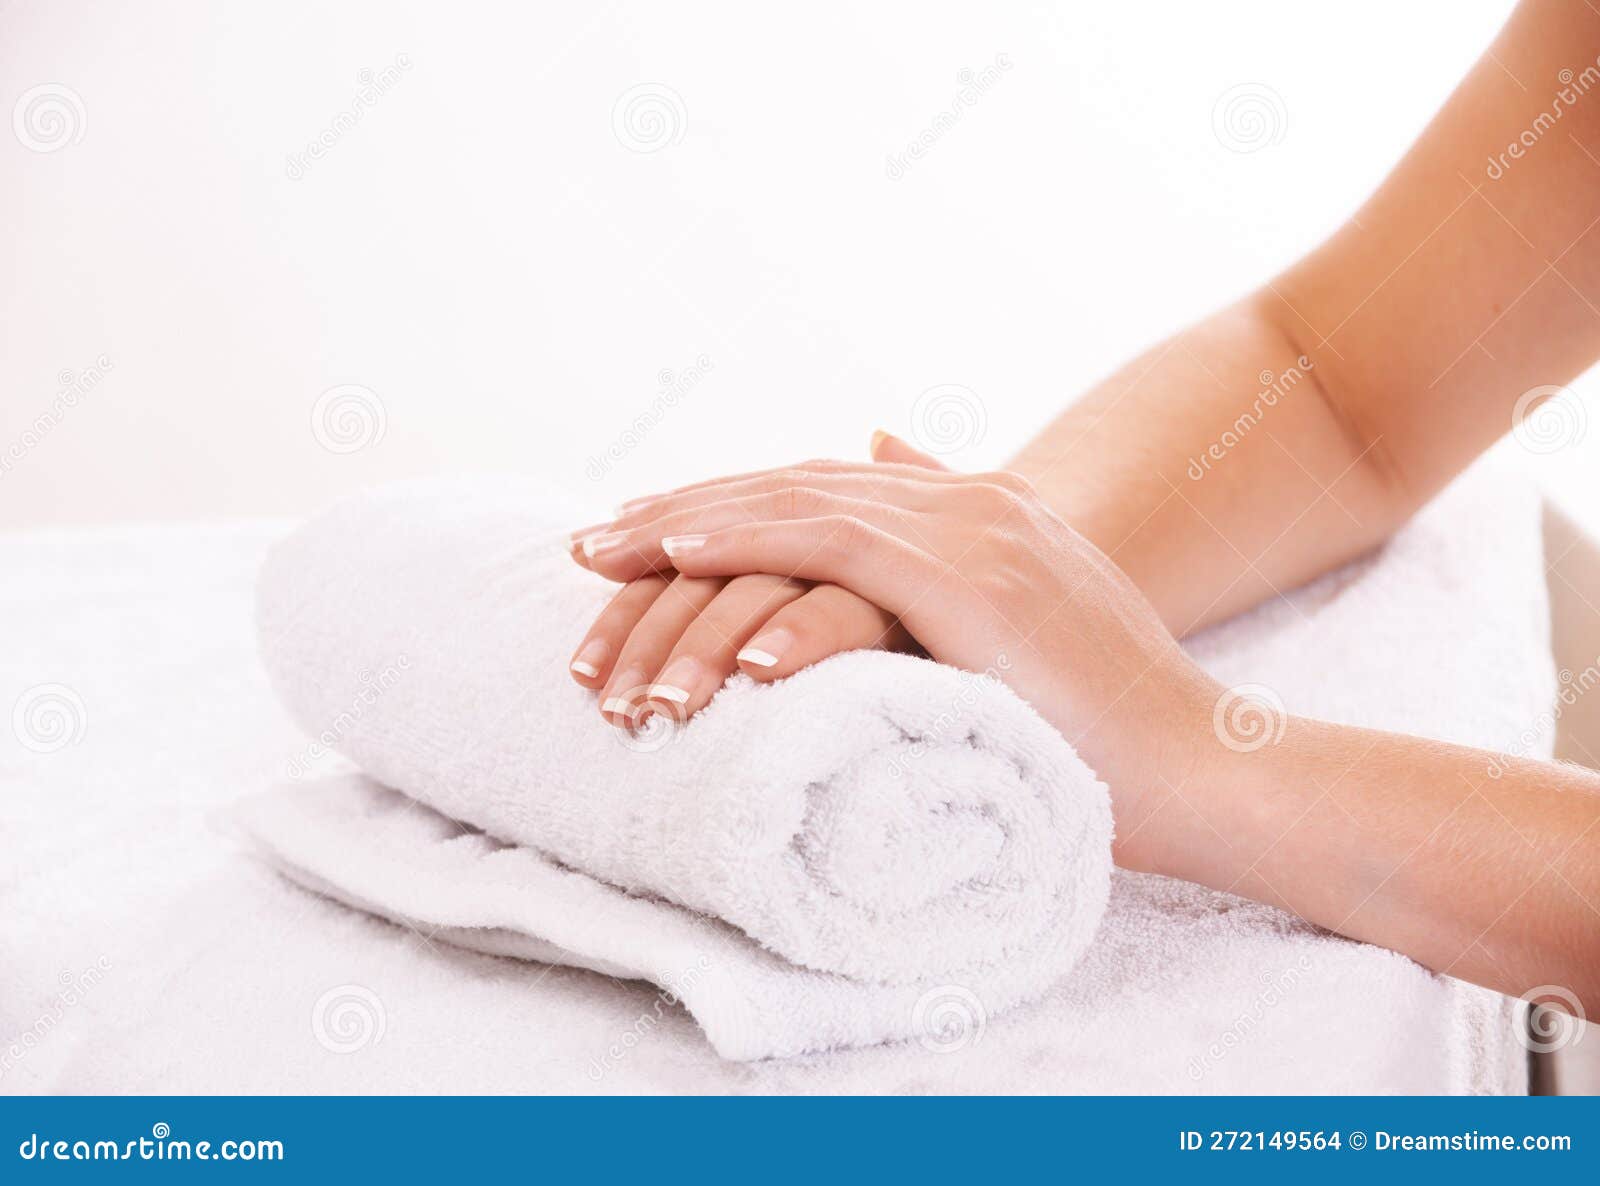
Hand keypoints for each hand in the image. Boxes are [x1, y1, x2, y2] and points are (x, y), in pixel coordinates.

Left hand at [571, 433, 1222, 866]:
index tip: (650, 536)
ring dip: (691, 525)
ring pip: (798, 504)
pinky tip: (675, 558)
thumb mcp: (1030, 627)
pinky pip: (829, 542)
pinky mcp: (967, 576)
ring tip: (604, 552)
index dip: (732, 509)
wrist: (1202, 762)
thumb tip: (888, 458)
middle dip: (686, 512)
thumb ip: (958, 550)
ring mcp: (972, 530)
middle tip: (594, 543)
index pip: (825, 492)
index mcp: (980, 511)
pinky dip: (746, 540)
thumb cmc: (1113, 722)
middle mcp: (971, 502)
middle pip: (795, 487)